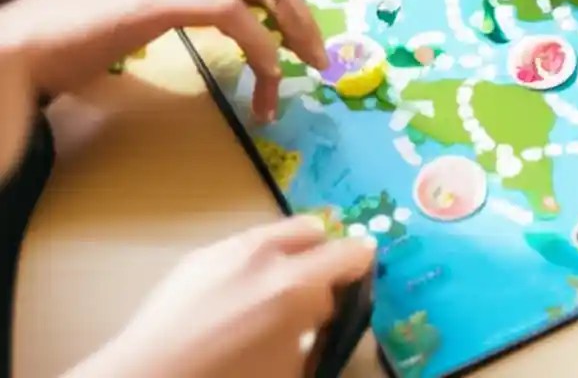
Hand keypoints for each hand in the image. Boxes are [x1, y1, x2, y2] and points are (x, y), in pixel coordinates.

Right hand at [0, 0, 326, 120]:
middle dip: (302, 13)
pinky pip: (231, 15)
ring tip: (298, 74)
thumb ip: (180, 17)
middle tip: (316, 59)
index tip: (301, 46)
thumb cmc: (73, 41)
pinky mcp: (157, 2)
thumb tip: (227, 35)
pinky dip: (260, 47)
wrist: (19, 46)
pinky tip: (265, 78)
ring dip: (291, 31)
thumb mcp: (141, 20)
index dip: (288, 5)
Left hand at [70, 216, 375, 377]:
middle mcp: (266, 254)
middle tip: (319, 287)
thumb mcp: (291, 369)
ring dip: (287, 254)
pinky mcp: (198, 256)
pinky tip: (237, 296)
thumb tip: (321, 317)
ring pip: (275, 233)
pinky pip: (241, 246)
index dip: (364, 263)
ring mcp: (228, 249)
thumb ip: (316, 334)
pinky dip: (252, 263)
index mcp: (297, 284)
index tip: (361, 278)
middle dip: (323, 253)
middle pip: (315, 229)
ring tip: (275, 291)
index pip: (352, 252)